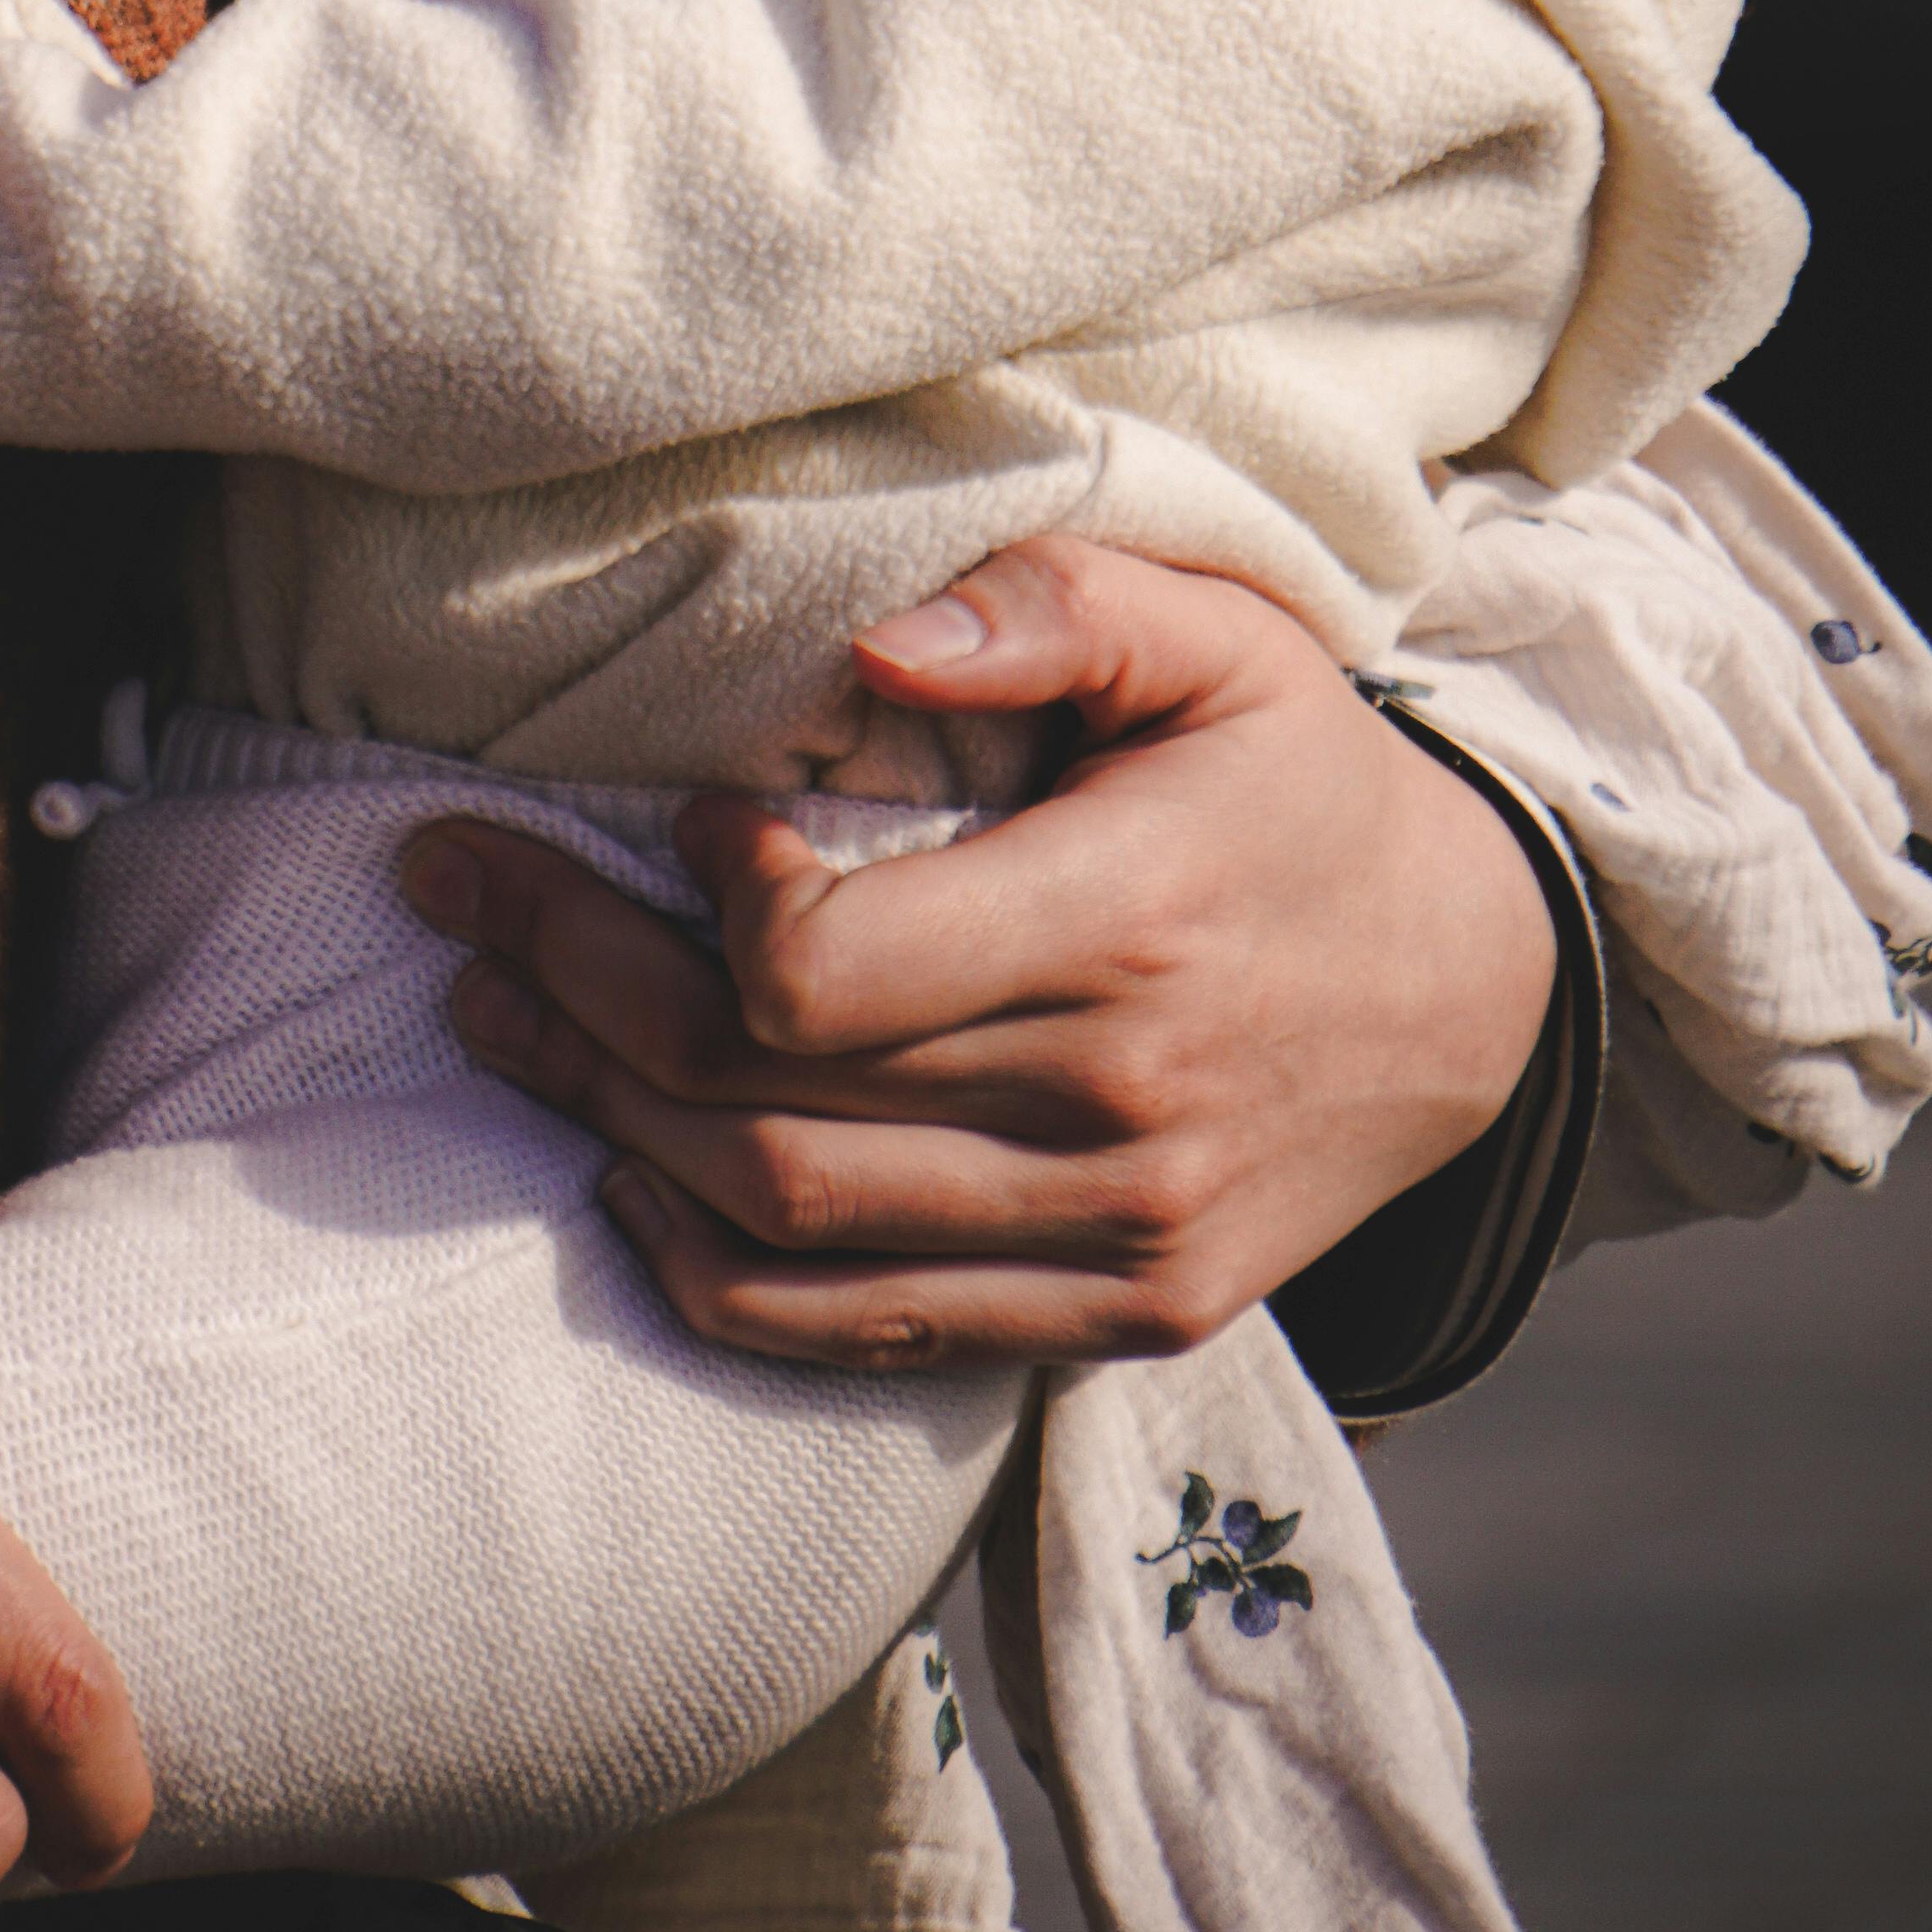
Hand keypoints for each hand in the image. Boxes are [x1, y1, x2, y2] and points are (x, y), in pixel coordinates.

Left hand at [399, 535, 1554, 1370]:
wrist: (1478, 991)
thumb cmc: (1304, 780)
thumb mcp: (1226, 637)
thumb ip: (1054, 603)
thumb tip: (869, 635)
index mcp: (1133, 921)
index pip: (832, 971)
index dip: (708, 894)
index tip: (681, 807)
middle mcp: (1118, 1107)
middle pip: (766, 1095)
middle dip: (572, 985)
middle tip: (453, 886)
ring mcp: (1114, 1238)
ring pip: (784, 1222)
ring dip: (599, 1118)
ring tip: (490, 1005)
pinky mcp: (1114, 1317)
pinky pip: (860, 1328)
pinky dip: (710, 1266)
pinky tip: (616, 1171)